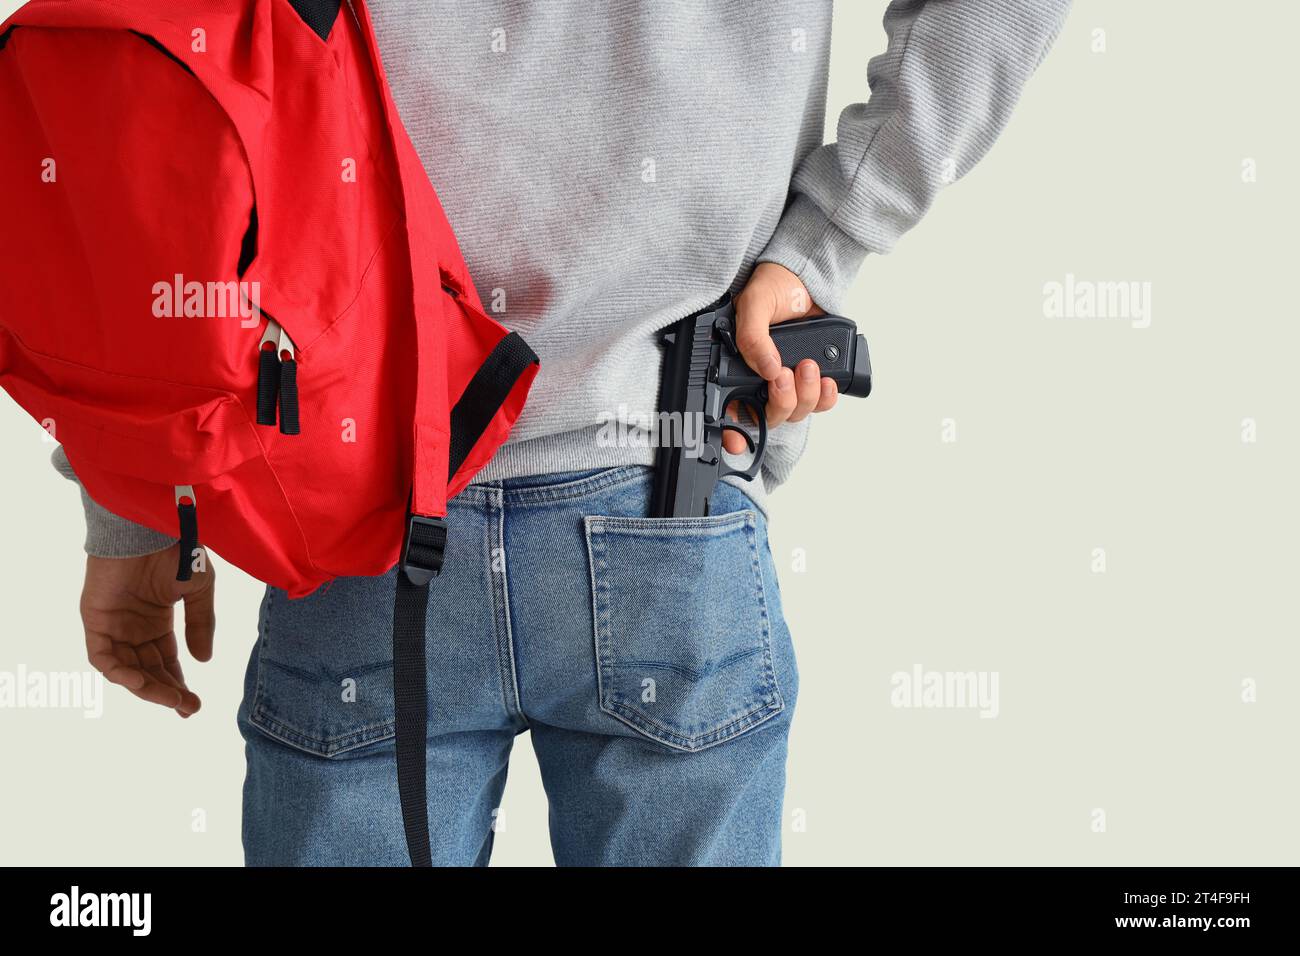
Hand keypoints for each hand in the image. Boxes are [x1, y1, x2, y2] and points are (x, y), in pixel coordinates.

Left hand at [80, 546, 214, 716]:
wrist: (149, 528)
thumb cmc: (175, 551)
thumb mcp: (198, 591)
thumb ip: (200, 624)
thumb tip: (203, 661)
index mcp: (157, 621)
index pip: (166, 661)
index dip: (178, 683)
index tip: (193, 704)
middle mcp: (134, 628)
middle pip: (149, 670)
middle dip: (167, 691)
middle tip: (187, 707)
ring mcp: (114, 626)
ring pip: (127, 669)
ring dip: (148, 688)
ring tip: (171, 699)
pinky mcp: (96, 621)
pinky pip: (103, 657)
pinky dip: (120, 673)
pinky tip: (141, 682)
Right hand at [725, 262, 839, 453]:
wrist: (806, 277)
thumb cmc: (774, 288)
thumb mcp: (754, 305)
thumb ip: (753, 337)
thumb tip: (768, 368)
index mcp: (738, 369)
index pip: (732, 410)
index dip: (731, 432)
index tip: (736, 441)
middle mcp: (762, 381)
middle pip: (769, 417)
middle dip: (780, 402)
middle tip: (784, 375)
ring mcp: (789, 382)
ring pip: (796, 412)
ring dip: (805, 395)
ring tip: (809, 365)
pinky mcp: (814, 379)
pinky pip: (821, 403)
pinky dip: (825, 397)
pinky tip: (826, 380)